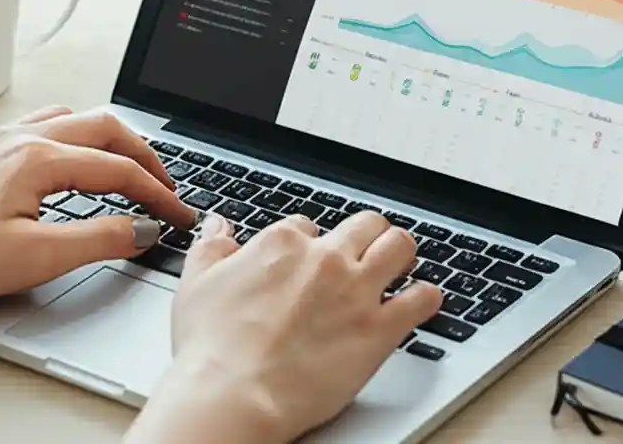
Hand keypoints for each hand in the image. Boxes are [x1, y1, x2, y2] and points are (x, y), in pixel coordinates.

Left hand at [0, 106, 194, 302]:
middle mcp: (22, 138)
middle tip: (164, 185)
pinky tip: (68, 159)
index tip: (177, 216)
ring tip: (125, 166)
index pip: (120, 171)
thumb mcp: (37, 257)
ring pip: (72, 118)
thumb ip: (99, 239)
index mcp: (41, 159)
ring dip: (108, 139)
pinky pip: (42, 125)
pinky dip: (73, 137)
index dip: (158, 195)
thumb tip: (142, 230)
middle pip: (105, 128)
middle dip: (144, 156)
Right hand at [127, 211, 442, 443]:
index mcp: (282, 244)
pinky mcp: (380, 328)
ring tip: (399, 266)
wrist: (234, 396)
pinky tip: (420, 301)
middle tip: (364, 254)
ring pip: (400, 246)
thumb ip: (212, 248)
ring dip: (401, 253)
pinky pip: (422, 299)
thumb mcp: (197, 285)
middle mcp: (325, 258)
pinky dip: (426, 297)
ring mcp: (357, 291)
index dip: (311, 246)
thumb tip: (219, 226)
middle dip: (366, 236)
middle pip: (364, 225)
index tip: (310, 264)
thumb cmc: (211, 350)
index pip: (309, 227)